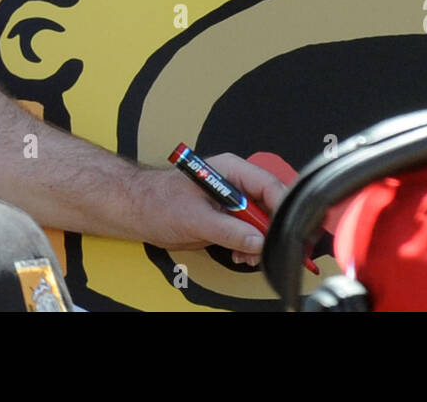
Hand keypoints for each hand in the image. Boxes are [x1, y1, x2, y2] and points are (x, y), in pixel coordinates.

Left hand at [129, 153, 289, 265]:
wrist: (139, 211)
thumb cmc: (159, 201)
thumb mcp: (195, 218)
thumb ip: (228, 230)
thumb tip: (257, 240)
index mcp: (231, 169)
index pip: (268, 184)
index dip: (282, 206)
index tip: (288, 229)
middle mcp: (235, 183)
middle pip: (269, 204)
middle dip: (271, 229)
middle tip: (270, 249)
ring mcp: (232, 201)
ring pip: (260, 221)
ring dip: (259, 241)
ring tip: (248, 256)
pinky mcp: (226, 218)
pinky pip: (247, 232)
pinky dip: (248, 246)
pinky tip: (240, 255)